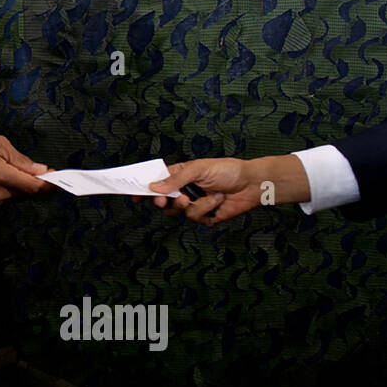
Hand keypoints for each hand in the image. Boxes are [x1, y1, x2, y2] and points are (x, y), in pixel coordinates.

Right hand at [0, 133, 49, 205]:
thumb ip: (21, 160)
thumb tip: (41, 171)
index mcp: (1, 176)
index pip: (34, 187)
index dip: (49, 185)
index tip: (60, 181)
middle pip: (25, 192)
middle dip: (30, 180)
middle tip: (26, 165)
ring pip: (14, 195)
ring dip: (16, 184)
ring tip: (1, 166)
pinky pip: (2, 198)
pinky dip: (5, 188)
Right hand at [145, 155, 308, 225]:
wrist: (251, 185)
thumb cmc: (226, 170)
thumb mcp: (198, 169)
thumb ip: (175, 179)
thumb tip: (154, 187)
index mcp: (179, 176)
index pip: (156, 183)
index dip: (145, 190)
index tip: (135, 196)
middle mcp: (183, 191)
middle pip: (162, 202)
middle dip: (164, 202)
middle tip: (165, 200)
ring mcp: (193, 205)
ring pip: (177, 212)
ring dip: (191, 204)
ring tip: (202, 196)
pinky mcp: (204, 217)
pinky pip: (195, 218)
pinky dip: (206, 209)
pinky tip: (218, 200)